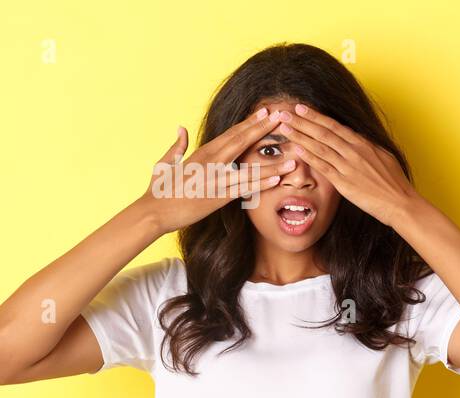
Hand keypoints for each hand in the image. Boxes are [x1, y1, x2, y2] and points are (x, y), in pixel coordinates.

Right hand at [136, 108, 298, 234]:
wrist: (155, 212)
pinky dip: (262, 183)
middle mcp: (211, 163)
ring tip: (293, 156)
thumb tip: (182, 128)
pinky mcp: (219, 198)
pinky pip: (245, 189)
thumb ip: (177, 145)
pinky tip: (278, 179)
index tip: (265, 113)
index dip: (249, 123)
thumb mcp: (166, 162)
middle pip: (242, 142)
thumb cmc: (160, 188)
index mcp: (202, 153)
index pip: (230, 134)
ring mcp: (217, 180)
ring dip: (273, 163)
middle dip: (263, 130)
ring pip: (249, 168)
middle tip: (281, 118)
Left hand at [277, 103, 424, 226]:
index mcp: (364, 144)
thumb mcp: (384, 157)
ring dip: (300, 135)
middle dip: (302, 121)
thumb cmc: (395, 183)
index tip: (301, 108)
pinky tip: (296, 148)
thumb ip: (367, 148)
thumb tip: (357, 139)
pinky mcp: (344, 182)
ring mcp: (348, 166)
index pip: (335, 126)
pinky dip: (309, 156)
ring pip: (319, 146)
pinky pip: (323, 166)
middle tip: (284, 112)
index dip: (316, 116)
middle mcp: (355, 151)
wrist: (401, 203)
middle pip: (323, 132)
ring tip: (284, 127)